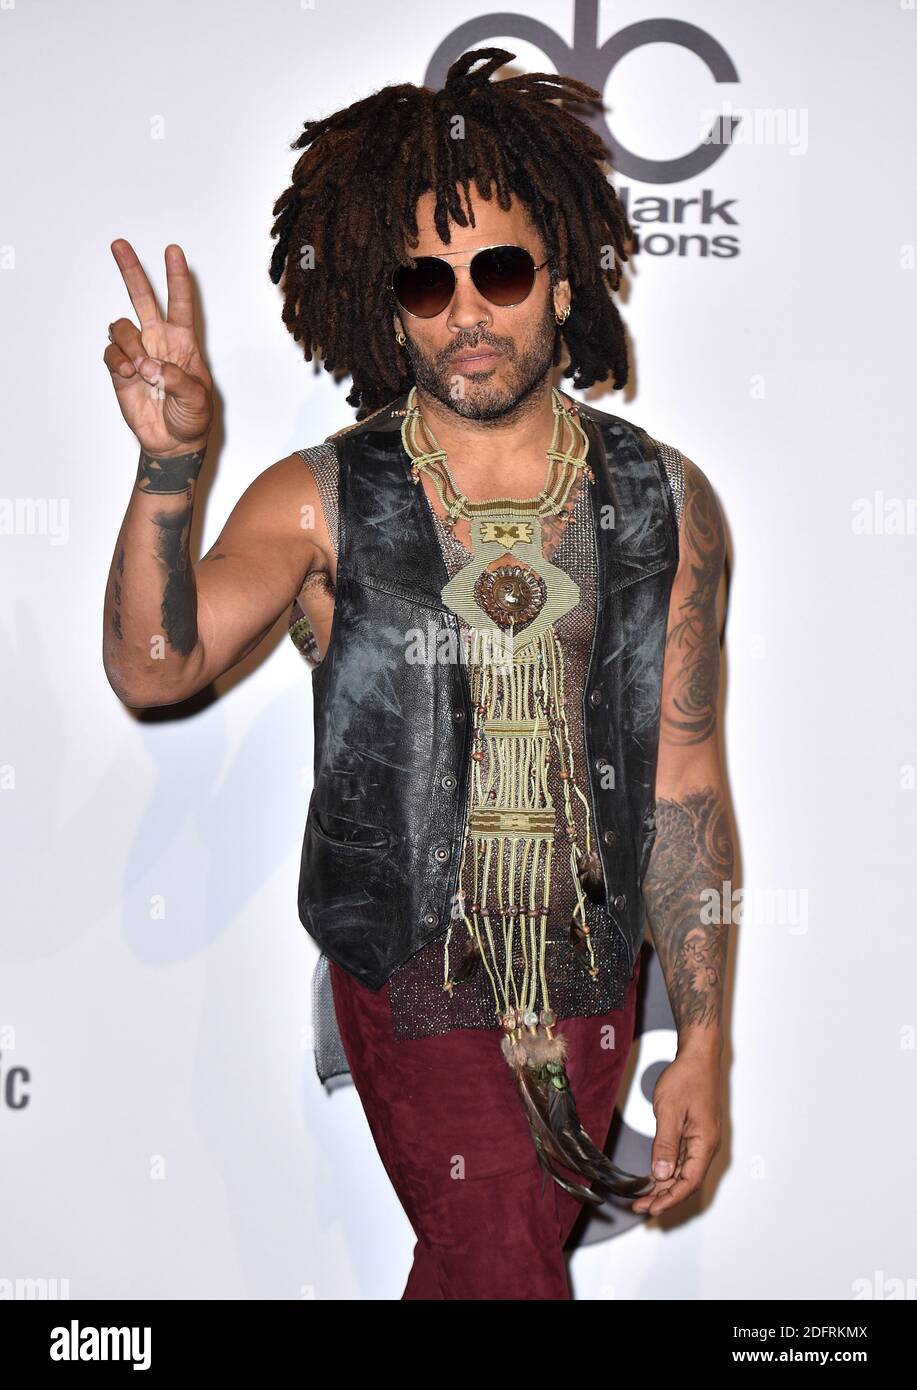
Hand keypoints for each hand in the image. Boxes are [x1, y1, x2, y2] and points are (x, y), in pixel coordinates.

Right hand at [104, 240, 213, 457]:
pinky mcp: (121, 369)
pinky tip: (131, 375)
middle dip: (131, 271)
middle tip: (119, 245)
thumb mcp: (198, 400)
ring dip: (130, 345)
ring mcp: (138, 353)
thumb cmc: (193, 418)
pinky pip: (111, 352)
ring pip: (122, 327)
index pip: (180, 303)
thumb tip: (151, 367)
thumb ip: (178, 380)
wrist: (174, 443)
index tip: (174, 251)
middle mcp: (159, 341)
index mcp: (183, 342)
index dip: (176, 277)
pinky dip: (119, 361)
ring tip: (142, 370)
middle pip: (143, 298)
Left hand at [632, 1046, 721, 1215]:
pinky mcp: (696, 1133)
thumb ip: (665, 1145)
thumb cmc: (686, 1078)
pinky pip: (683, 1158)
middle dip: (664, 1196)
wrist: (698, 1056)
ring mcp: (703, 1139)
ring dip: (665, 1185)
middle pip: (687, 1181)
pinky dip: (669, 1169)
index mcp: (705, 1143)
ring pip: (684, 1171)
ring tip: (643, 1196)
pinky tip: (655, 1175)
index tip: (651, 1209)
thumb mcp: (669, 1111)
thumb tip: (662, 1174)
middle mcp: (707, 1145)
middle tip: (640, 1207)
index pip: (689, 1182)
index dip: (670, 1199)